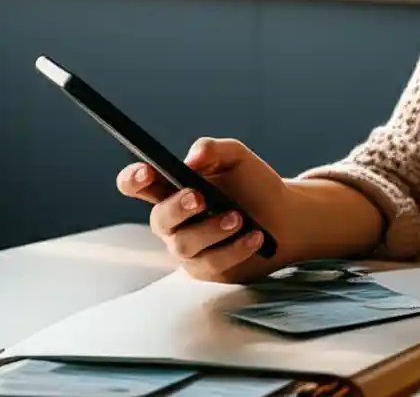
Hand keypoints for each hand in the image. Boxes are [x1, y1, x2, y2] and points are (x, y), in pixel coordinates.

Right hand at [117, 137, 288, 282]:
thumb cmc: (254, 186)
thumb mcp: (237, 159)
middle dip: (177, 208)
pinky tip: (255, 236)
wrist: (286, 218)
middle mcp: (172, 221)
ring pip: (185, 244)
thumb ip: (214, 150)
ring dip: (211, 230)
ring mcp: (187, 247)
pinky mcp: (206, 268)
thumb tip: (193, 157)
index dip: (133, 179)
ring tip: (239, 218)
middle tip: (199, 198)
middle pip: (159, 218)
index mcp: (171, 188)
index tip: (146, 172)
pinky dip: (235, 248)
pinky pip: (212, 263)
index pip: (137, 185)